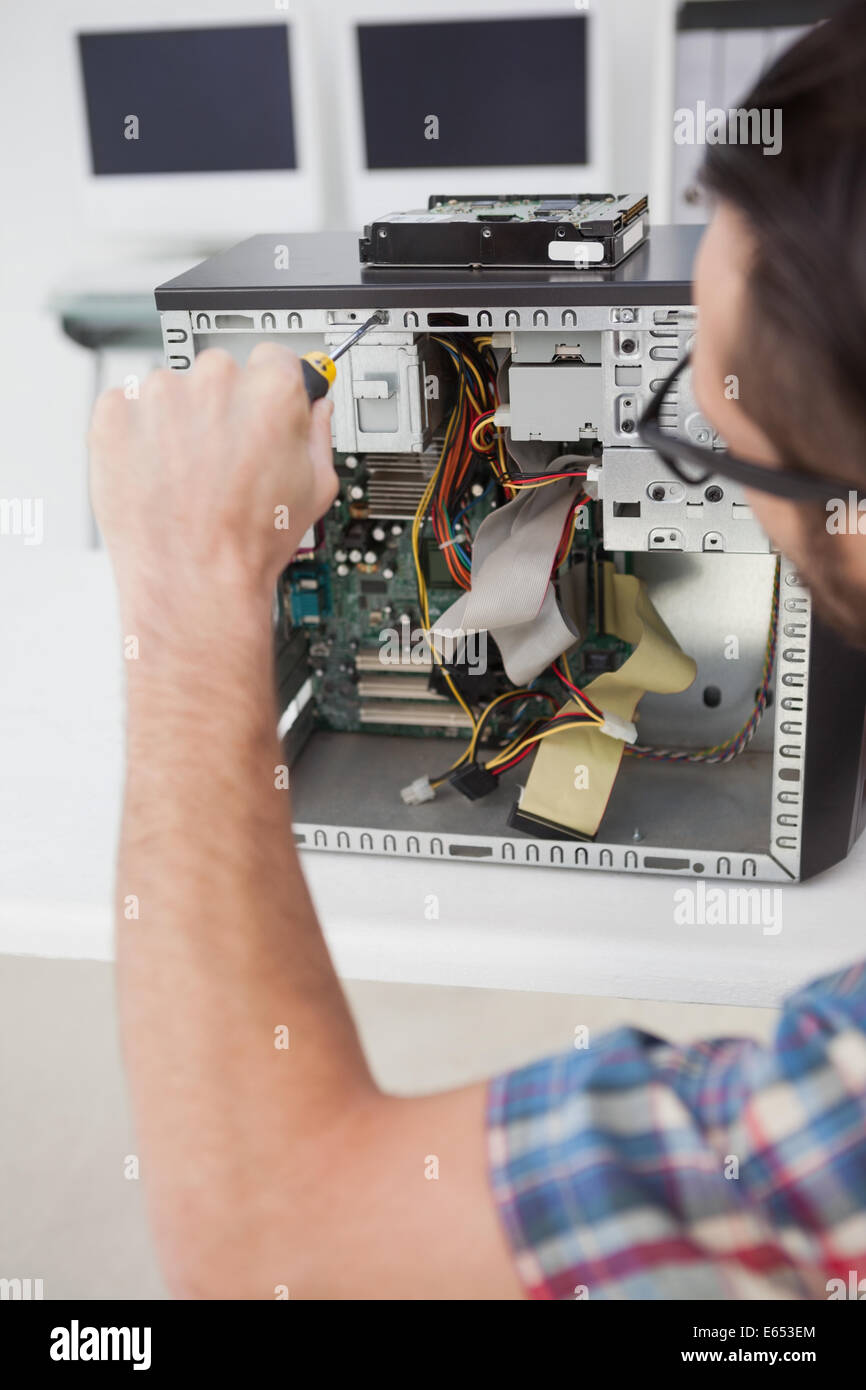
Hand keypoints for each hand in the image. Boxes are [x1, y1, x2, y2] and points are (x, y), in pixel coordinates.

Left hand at [89, 344, 337, 622]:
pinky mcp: (114, 416)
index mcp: (270, 391)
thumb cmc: (251, 544)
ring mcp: (160, 397)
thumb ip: (318, 435)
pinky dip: (136, 434)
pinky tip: (156, 473)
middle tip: (221, 457)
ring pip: (170, 390)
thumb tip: (317, 411)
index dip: (269, 387)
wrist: (193, 581)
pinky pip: (125, 407)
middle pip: (219, 372)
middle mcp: (214, 382)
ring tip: (185, 474)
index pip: (272, 358)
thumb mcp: (315, 490)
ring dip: (176, 421)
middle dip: (220, 407)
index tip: (260, 406)